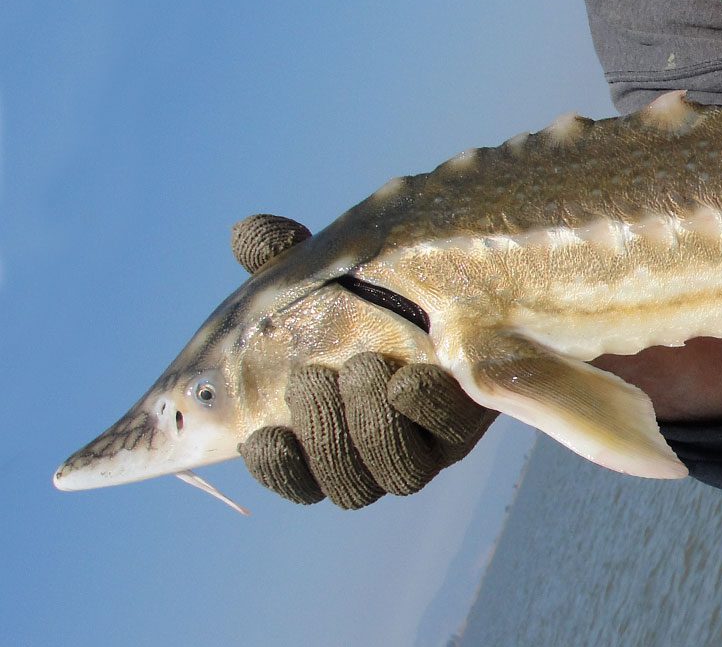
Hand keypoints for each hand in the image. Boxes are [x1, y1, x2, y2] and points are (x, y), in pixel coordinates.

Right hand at [230, 215, 497, 508]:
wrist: (459, 284)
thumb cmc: (373, 289)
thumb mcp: (322, 271)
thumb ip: (281, 258)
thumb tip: (247, 235)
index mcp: (330, 433)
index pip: (299, 482)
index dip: (279, 472)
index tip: (263, 435)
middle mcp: (380, 452)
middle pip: (347, 487)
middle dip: (325, 436)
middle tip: (314, 379)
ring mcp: (431, 443)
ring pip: (398, 474)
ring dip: (373, 426)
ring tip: (363, 367)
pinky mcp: (473, 423)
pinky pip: (450, 436)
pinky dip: (428, 411)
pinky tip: (409, 378)